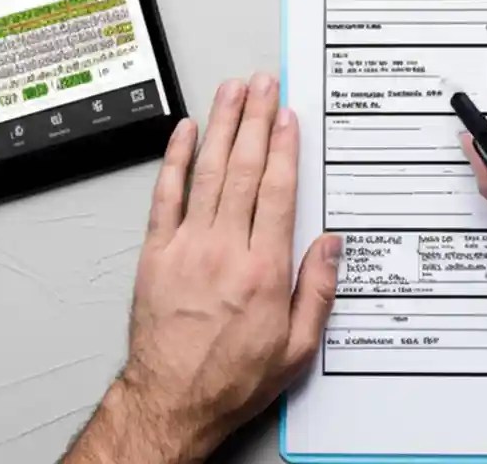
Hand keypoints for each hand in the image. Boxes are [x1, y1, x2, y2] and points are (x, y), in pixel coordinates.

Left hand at [66, 73, 340, 463]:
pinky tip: (184, 131)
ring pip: (207, 172)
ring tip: (231, 92)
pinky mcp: (155, 255)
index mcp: (264, 270)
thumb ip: (317, 291)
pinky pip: (165, 196)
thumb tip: (331, 245)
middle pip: (243, 170)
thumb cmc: (232, 379)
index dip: (283, 147)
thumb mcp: (297, 349)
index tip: (287, 116)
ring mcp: (186, 248)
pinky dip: (174, 159)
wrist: (172, 402)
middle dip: (255, 120)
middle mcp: (224, 250)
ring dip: (221, 126)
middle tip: (262, 84)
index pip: (277, 191)